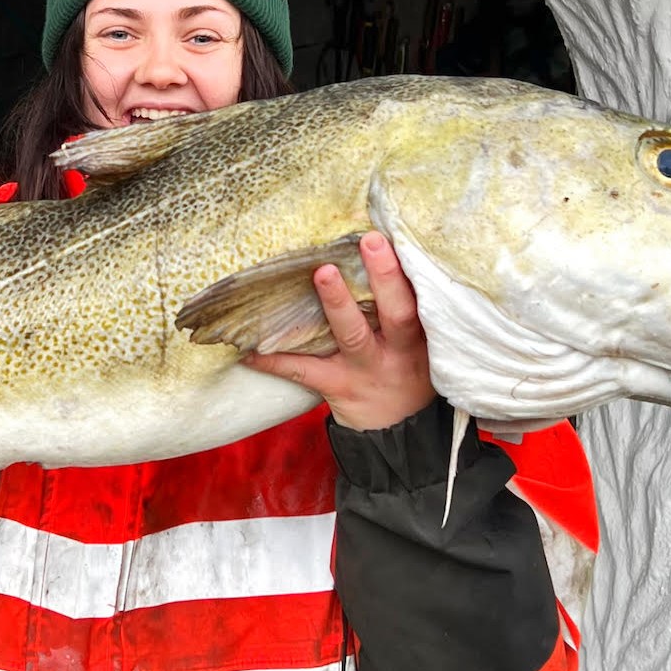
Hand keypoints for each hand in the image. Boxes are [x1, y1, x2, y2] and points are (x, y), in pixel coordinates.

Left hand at [243, 232, 436, 431]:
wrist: (401, 433)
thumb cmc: (408, 370)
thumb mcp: (421, 344)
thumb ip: (407, 308)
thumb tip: (384, 249)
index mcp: (420, 335)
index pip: (419, 299)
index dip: (407, 270)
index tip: (392, 237)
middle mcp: (397, 350)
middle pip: (398, 312)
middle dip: (384, 277)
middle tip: (370, 242)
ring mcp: (367, 369)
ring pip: (352, 335)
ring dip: (337, 303)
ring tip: (322, 274)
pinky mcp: (338, 387)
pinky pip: (304, 372)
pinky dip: (274, 360)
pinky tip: (249, 349)